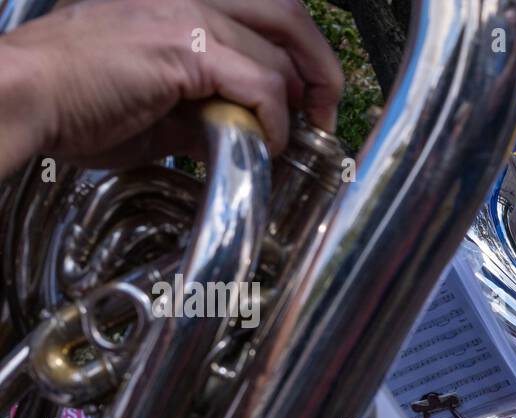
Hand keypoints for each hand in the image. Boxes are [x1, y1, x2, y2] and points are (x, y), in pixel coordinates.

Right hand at [0, 0, 342, 170]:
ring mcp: (183, 14)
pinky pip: (259, 84)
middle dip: (320, 69)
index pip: (266, 11)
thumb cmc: (69, 104)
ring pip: (277, 55)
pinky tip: (262, 144)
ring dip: (294, 106)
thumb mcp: (152, 108)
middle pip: (288, 17)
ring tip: (284, 142)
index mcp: (177, 1)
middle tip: (324, 118)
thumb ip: (201, 113)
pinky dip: (272, 120)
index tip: (311, 101)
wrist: (22, 98)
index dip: (300, 55)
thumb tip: (238, 134)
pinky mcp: (183, 47)